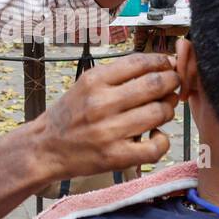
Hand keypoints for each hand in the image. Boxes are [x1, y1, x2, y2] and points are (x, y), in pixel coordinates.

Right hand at [35, 53, 179, 180]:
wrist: (45, 148)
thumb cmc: (69, 116)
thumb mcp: (85, 85)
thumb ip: (117, 76)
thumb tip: (158, 67)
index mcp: (94, 81)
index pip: (139, 62)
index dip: (162, 61)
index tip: (168, 65)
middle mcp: (101, 104)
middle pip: (155, 85)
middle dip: (172, 82)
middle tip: (173, 85)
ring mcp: (109, 131)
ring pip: (159, 113)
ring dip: (168, 109)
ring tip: (162, 110)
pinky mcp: (115, 157)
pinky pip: (155, 147)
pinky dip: (163, 140)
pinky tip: (156, 135)